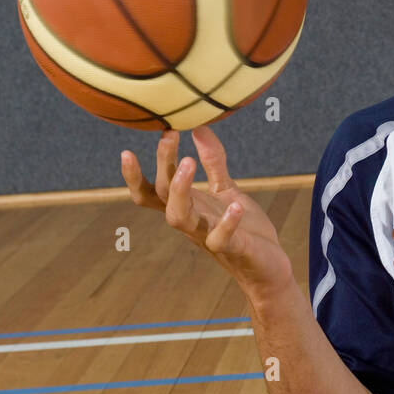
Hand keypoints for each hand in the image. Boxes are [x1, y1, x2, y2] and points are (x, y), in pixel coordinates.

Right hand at [121, 126, 293, 301]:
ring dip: (180, 190)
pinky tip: (235, 206)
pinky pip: (221, 238)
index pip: (151, 192)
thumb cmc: (243, 227)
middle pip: (164, 195)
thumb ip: (212, 161)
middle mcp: (191, 221)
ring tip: (188, 162)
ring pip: (180, 217)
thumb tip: (199, 127)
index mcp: (188, 206)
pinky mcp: (233, 249)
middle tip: (169, 134)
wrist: (267, 266)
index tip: (126, 150)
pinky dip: (226, 223)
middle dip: (163, 164)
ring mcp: (208, 235)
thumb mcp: (226, 189)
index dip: (134, 176)